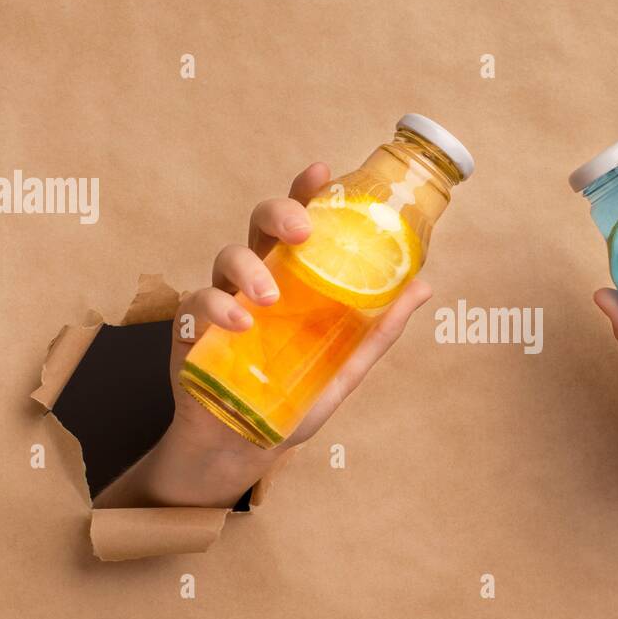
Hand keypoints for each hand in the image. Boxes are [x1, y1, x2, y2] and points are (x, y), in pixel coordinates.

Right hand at [94, 162, 432, 509]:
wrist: (244, 447)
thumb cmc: (293, 398)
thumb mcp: (345, 367)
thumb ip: (379, 329)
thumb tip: (423, 286)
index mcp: (294, 278)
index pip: (298, 224)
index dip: (305, 192)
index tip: (320, 171)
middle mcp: (258, 279)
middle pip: (260, 225)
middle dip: (278, 214)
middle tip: (301, 233)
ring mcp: (223, 300)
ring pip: (227, 257)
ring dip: (248, 269)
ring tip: (269, 298)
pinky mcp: (193, 328)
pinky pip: (198, 302)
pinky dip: (218, 307)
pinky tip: (240, 323)